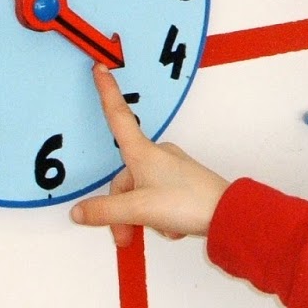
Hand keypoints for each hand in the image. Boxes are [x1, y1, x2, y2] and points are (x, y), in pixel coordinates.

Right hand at [69, 64, 228, 247]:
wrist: (228, 214)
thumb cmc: (186, 202)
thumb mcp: (138, 209)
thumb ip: (104, 212)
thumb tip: (78, 212)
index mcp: (143, 152)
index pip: (117, 116)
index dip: (106, 93)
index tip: (100, 69)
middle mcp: (157, 156)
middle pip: (124, 180)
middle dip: (121, 212)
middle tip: (125, 238)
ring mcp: (172, 170)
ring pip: (141, 194)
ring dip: (143, 218)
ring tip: (161, 230)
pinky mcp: (184, 185)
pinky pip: (159, 201)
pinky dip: (161, 218)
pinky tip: (174, 228)